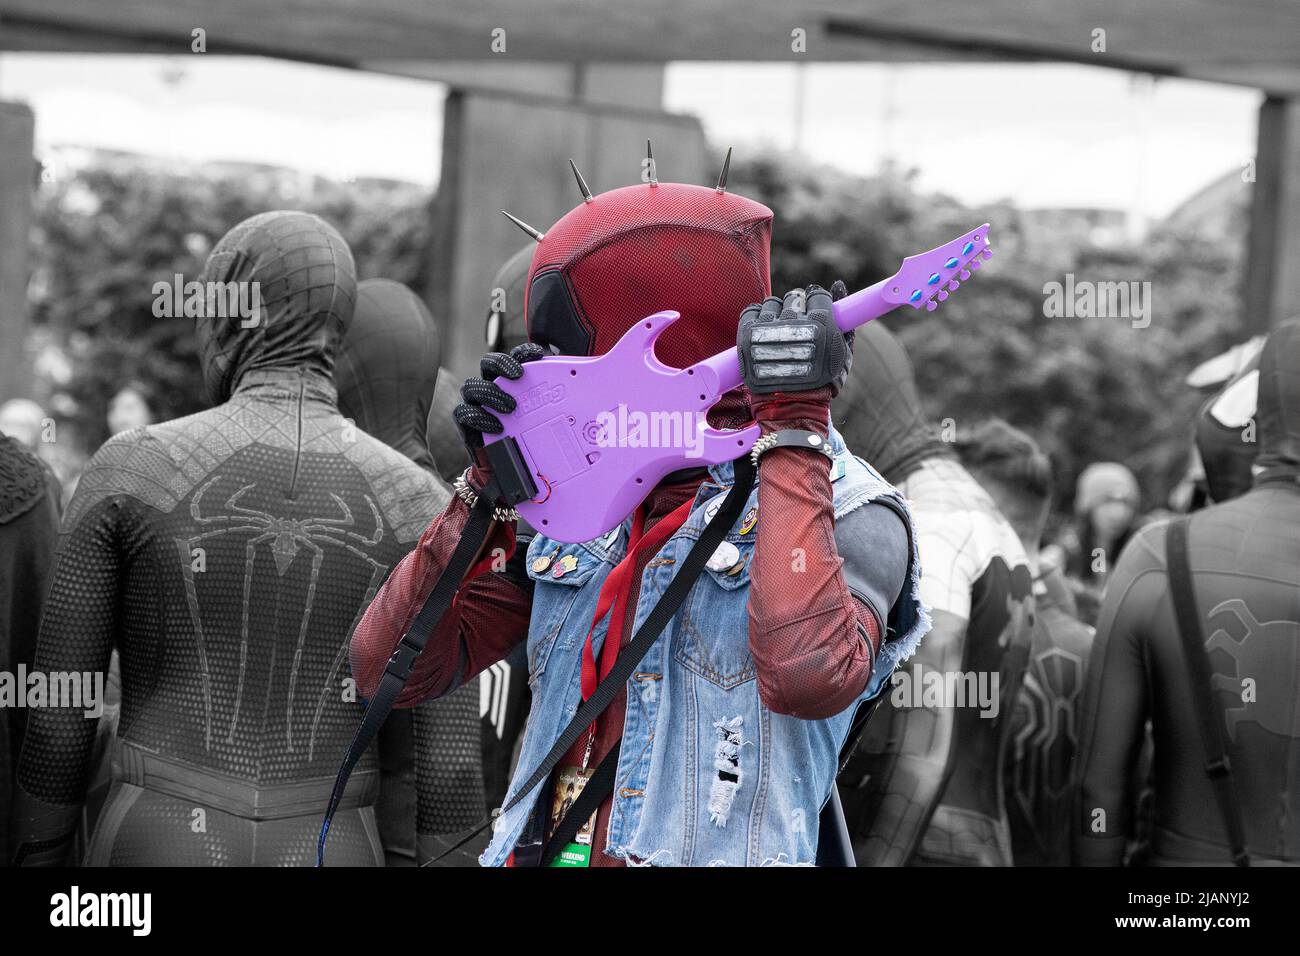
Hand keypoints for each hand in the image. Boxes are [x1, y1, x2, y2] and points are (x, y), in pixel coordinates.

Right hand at [453, 342, 545, 486]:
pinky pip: (464, 413)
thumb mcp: (546, 419)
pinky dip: (480, 417)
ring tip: (511, 407)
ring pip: (473, 386)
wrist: (508, 470)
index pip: (514, 358)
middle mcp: (492, 388)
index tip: (537, 354)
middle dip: (501, 364)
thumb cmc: (528, 439)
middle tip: (517, 375)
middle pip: (488, 363)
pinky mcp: (467, 425)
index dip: (522, 352)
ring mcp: (477, 405)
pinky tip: (497, 425)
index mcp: (510, 382)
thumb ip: (559, 403)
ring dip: (492, 393)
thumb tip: (586, 387)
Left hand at [738, 281, 853, 395]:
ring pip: (772, 304)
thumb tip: (838, 285)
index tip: (814, 312)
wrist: (791, 405)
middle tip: (797, 325)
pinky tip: (764, 330)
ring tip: (780, 331)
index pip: (816, 294)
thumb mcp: (842, 353)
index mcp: (820, 323)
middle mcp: (794, 322)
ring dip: (777, 313)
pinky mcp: (747, 335)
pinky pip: (750, 311)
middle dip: (797, 308)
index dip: (816, 302)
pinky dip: (756, 317)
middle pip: (794, 298)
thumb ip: (845, 319)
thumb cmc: (822, 381)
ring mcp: (769, 328)